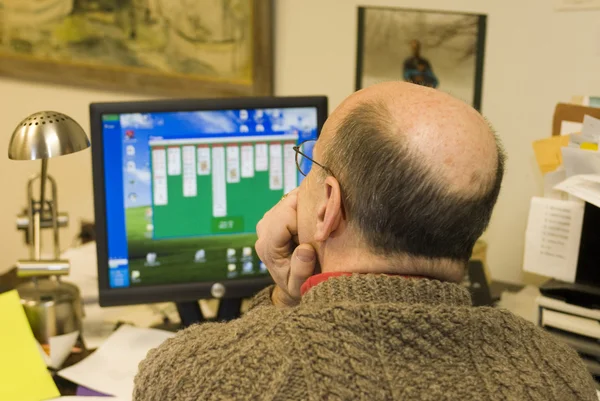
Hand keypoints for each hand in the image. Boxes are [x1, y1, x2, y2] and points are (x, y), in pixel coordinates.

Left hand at [256, 190, 316, 306]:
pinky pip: (289, 201)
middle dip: (307, 207)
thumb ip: (301, 271)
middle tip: (325, 218)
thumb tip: (305, 250)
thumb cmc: (298, 286)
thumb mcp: (300, 286)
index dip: (306, 219)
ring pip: (288, 200)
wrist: (292, 285)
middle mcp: (263, 231)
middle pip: (286, 205)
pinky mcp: (275, 216)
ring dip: (306, 205)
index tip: (322, 228)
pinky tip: (313, 214)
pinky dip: (303, 203)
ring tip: (319, 218)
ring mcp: (268, 221)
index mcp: (268, 247)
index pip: (285, 219)